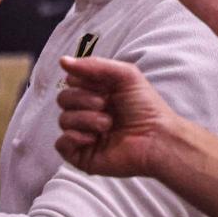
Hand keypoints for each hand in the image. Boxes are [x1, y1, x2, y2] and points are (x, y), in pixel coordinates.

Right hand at [54, 55, 177, 178]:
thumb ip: (93, 65)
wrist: (156, 138)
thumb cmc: (146, 107)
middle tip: (105, 105)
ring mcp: (83, 135)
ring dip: (85, 119)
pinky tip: (93, 138)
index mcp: (96, 94)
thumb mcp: (125, 74)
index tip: (103, 86)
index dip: (83, 81)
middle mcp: (87, 113)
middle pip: (63, 99)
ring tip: (107, 125)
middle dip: (83, 99)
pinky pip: (61, 144)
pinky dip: (73, 138)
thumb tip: (63, 61)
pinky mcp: (82, 155)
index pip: (71, 82)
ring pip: (63, 120)